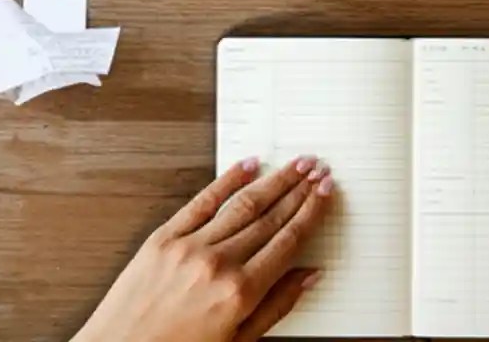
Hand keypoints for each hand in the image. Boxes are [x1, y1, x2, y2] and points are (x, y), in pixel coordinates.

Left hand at [73, 156, 334, 341]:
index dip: (311, 212)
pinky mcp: (163, 237)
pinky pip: (202, 201)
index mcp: (240, 292)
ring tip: (294, 165)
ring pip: (243, 204)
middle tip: (317, 169)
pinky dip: (227, 180)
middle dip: (298, 190)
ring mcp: (189, 246)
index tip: (325, 193)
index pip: (288, 240)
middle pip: (270, 217)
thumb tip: (308, 276)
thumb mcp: (238, 341)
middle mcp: (217, 264)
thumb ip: (277, 305)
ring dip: (273, 180)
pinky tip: (247, 166)